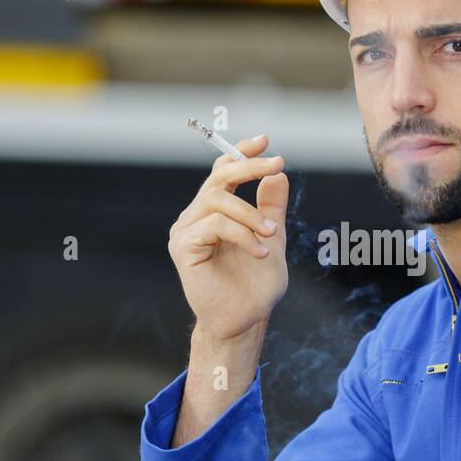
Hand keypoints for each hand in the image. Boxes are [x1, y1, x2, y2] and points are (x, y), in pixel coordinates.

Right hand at [167, 134, 288, 341]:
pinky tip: (259, 253)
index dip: (241, 153)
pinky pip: (215, 225)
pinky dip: (243, 235)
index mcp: (214, 211)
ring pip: (219, 201)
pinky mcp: (182, 247)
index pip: (223, 172)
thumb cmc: (256, 284)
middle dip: (249, 166)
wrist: (246, 319)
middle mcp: (195, 216)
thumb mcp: (272, 237)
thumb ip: (272, 206)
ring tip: (272, 234)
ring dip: (252, 215)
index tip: (265, 141)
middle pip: (218, 177)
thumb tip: (277, 173)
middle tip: (277, 165)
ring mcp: (186, 230)